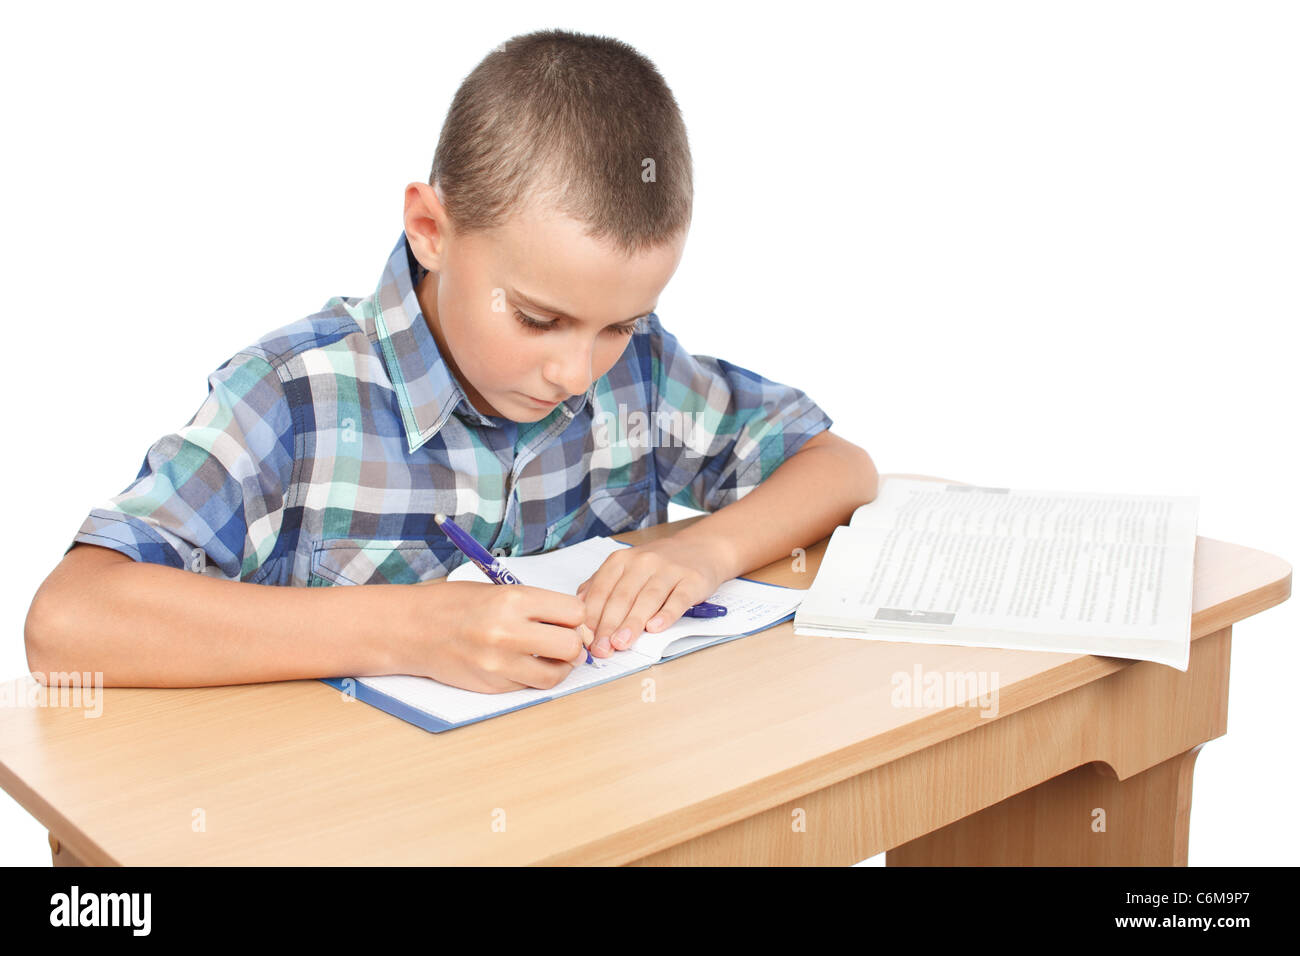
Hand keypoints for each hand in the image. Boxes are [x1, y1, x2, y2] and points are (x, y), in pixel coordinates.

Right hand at [398, 582, 588, 693]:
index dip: (575, 616)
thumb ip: (536, 606)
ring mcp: (499, 664)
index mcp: (512, 600)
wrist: (411, 629)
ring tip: (548, 655)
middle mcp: (508, 633)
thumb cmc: (454, 604)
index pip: (574, 612)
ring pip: (556, 674)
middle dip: (573, 643)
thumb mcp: (497, 591)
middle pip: (571, 646)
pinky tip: (524, 664)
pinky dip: (534, 677)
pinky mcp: (492, 686)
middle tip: (563, 639)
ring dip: (559, 665)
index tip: (568, 618)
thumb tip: (576, 624)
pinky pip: (530, 686)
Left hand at [575, 535, 728, 657]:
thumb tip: (580, 609)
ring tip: (621, 643)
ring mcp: (669, 570)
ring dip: (632, 623)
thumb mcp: (627, 567)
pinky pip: (677, 599)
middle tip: (601, 648)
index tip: (585, 640)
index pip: (601, 590)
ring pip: (647, 599)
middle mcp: (643, 562)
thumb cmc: (659, 565)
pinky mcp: (692, 580)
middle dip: (608, 626)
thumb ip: (603, 585)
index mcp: (621, 560)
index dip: (591, 617)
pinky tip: (655, 628)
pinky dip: (666, 614)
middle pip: (622, 597)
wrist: (701, 548)